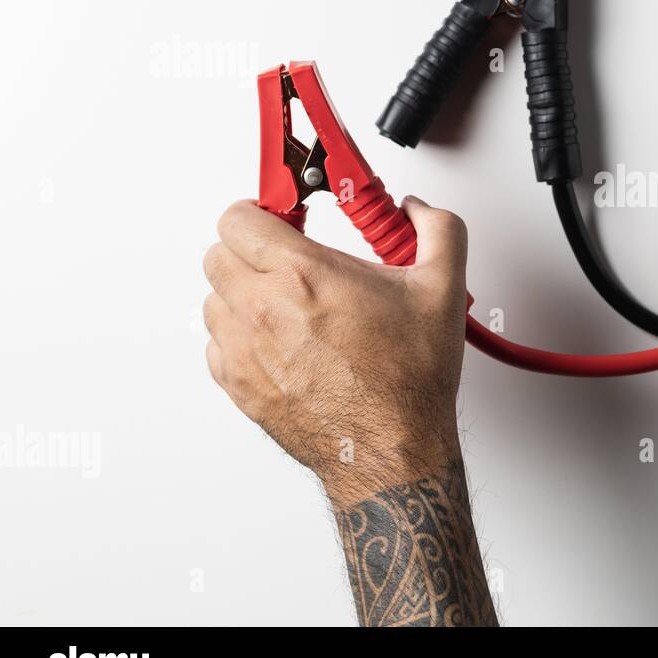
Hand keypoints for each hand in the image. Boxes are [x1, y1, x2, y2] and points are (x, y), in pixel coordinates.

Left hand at [202, 197, 468, 506]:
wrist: (393, 447)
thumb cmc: (409, 379)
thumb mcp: (443, 288)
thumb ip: (437, 229)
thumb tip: (418, 210)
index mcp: (304, 274)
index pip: (238, 217)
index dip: (262, 209)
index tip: (284, 214)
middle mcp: (263, 309)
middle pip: (218, 253)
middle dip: (252, 249)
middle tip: (288, 258)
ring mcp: (245, 351)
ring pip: (214, 299)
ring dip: (243, 293)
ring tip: (287, 303)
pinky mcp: (239, 386)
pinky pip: (216, 345)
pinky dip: (240, 337)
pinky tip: (281, 340)